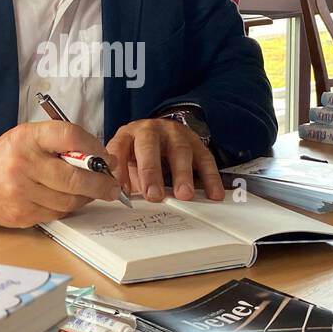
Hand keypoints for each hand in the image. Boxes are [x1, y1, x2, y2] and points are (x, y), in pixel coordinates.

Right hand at [0, 122, 121, 228]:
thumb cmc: (10, 155)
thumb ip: (64, 143)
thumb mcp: (31, 137)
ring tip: (90, 192)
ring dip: (86, 198)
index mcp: (27, 137)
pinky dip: (68, 208)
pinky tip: (66, 199)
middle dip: (101, 184)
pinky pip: (57, 214)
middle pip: (74, 177)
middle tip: (112, 186)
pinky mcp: (21, 214)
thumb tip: (104, 160)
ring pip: (69, 201)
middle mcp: (22, 163)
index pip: (69, 136)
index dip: (94, 147)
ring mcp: (20, 192)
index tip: (106, 158)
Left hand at [105, 118, 223, 202]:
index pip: (119, 148)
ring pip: (180, 150)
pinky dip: (210, 177)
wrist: (161, 134)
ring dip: (182, 174)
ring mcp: (175, 134)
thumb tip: (120, 201)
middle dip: (151, 172)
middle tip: (154, 195)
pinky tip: (213, 193)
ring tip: (184, 194)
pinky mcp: (196, 142)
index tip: (123, 192)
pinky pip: (205, 159)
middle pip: (150, 147)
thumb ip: (123, 179)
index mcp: (128, 135)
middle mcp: (150, 130)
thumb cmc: (140, 155)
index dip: (120, 170)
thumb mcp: (126, 162)